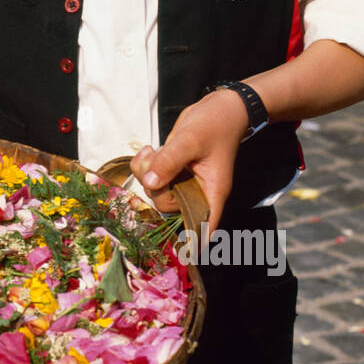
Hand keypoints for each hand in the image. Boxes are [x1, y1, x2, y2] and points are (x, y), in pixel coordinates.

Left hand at [128, 89, 249, 234]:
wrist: (220, 107)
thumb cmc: (215, 124)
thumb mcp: (191, 140)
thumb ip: (170, 161)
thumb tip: (150, 182)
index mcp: (212, 192)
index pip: (204, 225)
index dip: (193, 242)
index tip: (183, 256)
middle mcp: (197, 191)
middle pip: (167, 205)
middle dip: (154, 184)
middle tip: (154, 158)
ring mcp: (183, 181)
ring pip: (155, 190)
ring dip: (146, 172)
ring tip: (152, 150)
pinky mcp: (172, 170)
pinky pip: (150, 177)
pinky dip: (144, 166)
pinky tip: (149, 150)